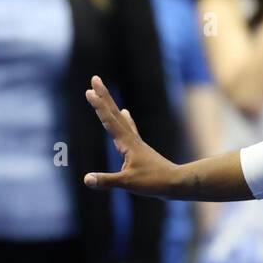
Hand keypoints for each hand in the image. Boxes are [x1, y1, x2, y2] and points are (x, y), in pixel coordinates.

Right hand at [83, 75, 179, 196]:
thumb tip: (86, 179)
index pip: (109, 121)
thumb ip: (106, 180)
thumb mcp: (127, 183)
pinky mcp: (139, 148)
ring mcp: (136, 143)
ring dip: (110, 106)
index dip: (98, 106)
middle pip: (114, 114)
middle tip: (95, 79)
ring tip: (104, 93)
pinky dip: (124, 119)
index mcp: (127, 144)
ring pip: (120, 120)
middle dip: (103, 96)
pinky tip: (126, 114)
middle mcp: (131, 139)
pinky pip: (129, 129)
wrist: (175, 182)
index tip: (89, 91)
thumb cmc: (153, 182)